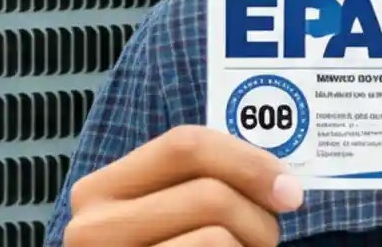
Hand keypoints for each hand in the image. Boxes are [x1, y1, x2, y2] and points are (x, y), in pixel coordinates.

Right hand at [63, 125, 305, 245]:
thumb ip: (201, 185)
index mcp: (100, 190)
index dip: (249, 160)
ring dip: (253, 246)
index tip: (288, 188)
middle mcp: (94, 228)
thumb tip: (282, 184)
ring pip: (217, 237)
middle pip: (209, 194)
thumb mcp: (165, 214)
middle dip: (259, 216)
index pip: (185, 145)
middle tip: (268, 239)